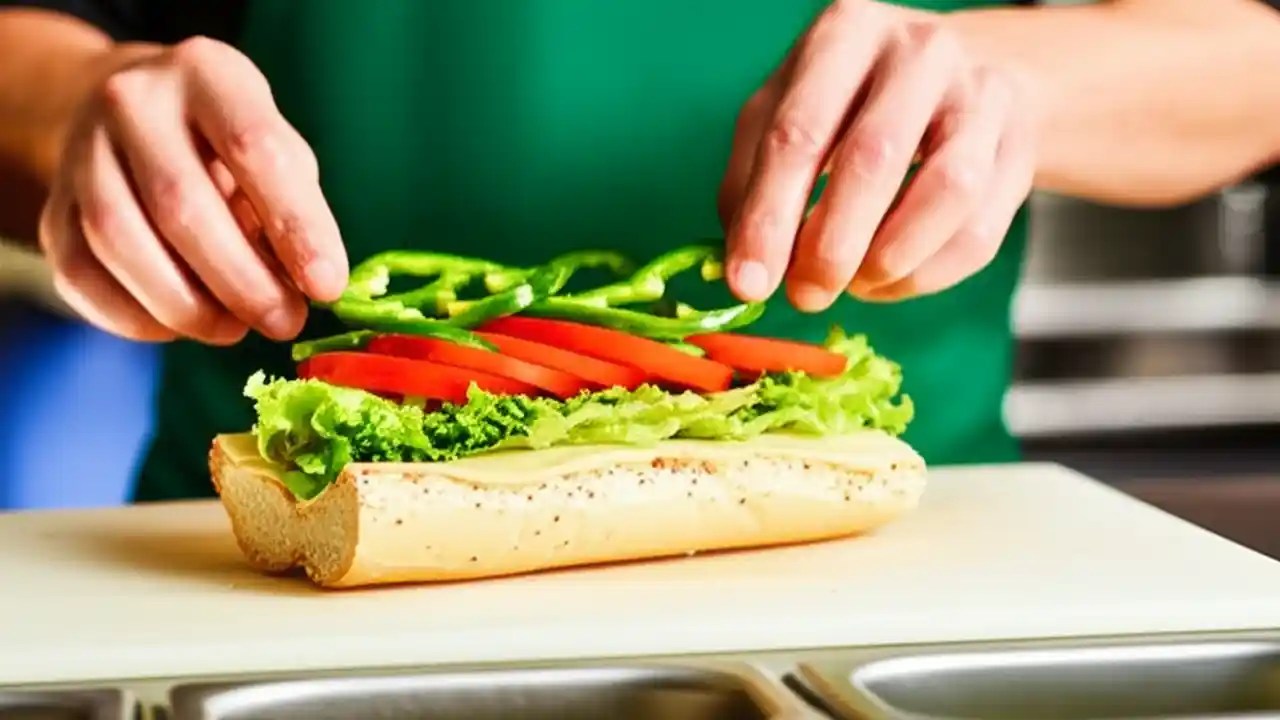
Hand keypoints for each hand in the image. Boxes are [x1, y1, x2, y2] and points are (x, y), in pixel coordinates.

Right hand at [39, 37, 346, 344]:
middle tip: (284, 322)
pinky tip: (181, 326)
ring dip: (188, 306)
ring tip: (235, 328)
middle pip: (181, 205)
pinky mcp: (53, 208)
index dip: (296, 226)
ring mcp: (82, 152)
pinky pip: (82, 275)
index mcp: (208, 74)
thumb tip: (312, 285)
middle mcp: (133, 101)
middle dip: (243, 281)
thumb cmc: (227, 144)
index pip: (255, 148)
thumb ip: (295, 207)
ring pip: (121, 243)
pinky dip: (136, 317)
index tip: (326, 287)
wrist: (130, 117)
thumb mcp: (276, 151)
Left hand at [720, 0, 1038, 308]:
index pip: (798, 133)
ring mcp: (980, 94)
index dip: (768, 218)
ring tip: (854, 284)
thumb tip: (746, 269)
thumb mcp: (789, 114)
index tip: (749, 283)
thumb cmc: (855, 102)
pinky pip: (980, 230)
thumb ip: (752, 184)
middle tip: (805, 295)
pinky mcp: (1019, 144)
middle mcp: (919, 52)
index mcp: (845, 32)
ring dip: (888, 261)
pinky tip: (893, 277)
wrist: (966, 75)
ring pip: (943, 194)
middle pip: (872, 160)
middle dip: (830, 248)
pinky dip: (927, 273)